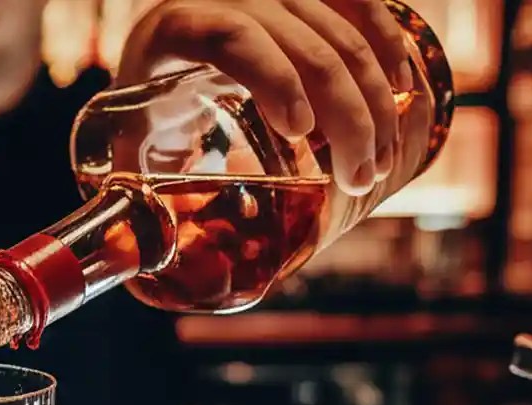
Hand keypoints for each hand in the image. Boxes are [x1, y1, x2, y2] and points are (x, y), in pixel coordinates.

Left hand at [119, 0, 412, 195]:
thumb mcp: (128, 142)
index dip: (274, 80)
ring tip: (378, 162)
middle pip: (305, 43)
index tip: (301, 133)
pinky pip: (359, 1)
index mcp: (177, 27)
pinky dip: (386, 42)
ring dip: (374, 98)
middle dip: (346, 115)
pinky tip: (403, 87)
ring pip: (342, 30)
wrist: (160, 53)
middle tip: (358, 178)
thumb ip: (131, 191)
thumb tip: (138, 252)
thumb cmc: (141, 109)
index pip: (235, 39)